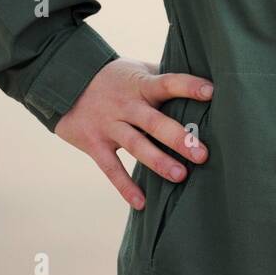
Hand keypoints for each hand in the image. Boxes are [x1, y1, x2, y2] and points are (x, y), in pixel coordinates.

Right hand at [53, 57, 212, 209]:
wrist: (63, 80)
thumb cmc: (113, 77)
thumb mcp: (137, 70)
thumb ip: (162, 79)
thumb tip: (201, 82)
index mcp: (142, 85)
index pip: (169, 82)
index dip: (189, 86)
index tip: (212, 92)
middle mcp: (127, 105)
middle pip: (154, 121)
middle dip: (178, 138)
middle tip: (202, 154)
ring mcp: (109, 125)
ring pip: (136, 145)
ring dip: (158, 162)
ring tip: (180, 176)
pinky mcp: (94, 143)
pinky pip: (111, 168)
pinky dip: (125, 186)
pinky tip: (142, 203)